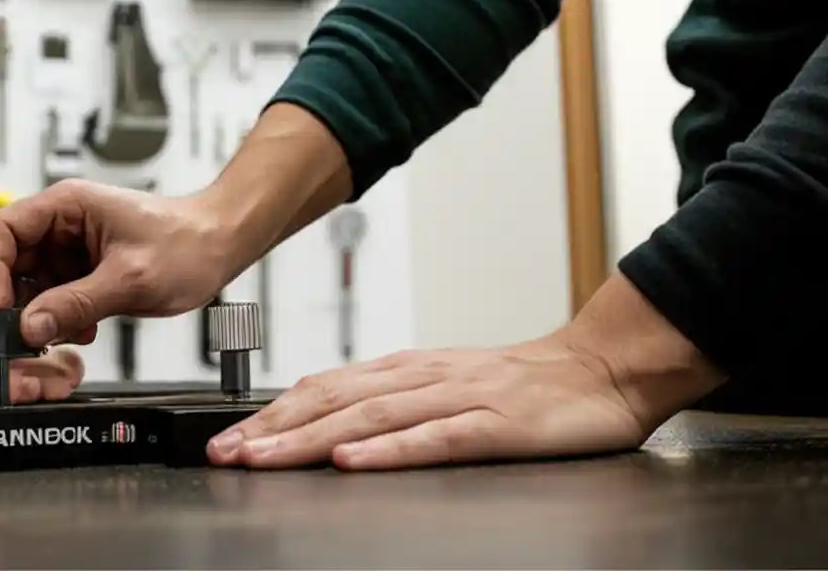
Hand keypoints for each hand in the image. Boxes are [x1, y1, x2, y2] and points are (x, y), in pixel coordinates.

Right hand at [0, 179, 232, 347]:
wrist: (221, 247)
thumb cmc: (187, 243)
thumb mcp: (130, 278)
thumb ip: (76, 303)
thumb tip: (29, 327)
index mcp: (66, 205)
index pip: (1, 231)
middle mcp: (61, 224)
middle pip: (8, 263)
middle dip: (13, 304)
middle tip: (18, 342)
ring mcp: (70, 249)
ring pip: (28, 287)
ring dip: (39, 317)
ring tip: (65, 335)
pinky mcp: (82, 273)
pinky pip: (52, 300)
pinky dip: (60, 321)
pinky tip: (84, 331)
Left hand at [207, 275, 725, 469]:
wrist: (601, 367)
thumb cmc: (523, 383)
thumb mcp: (446, 386)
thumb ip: (392, 402)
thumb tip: (329, 422)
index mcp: (407, 369)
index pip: (325, 388)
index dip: (273, 414)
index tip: (229, 437)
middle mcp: (423, 377)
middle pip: (335, 401)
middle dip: (274, 429)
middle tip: (226, 452)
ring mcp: (458, 397)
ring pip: (371, 417)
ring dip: (311, 438)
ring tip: (267, 457)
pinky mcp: (496, 423)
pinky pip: (435, 437)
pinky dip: (389, 450)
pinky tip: (353, 461)